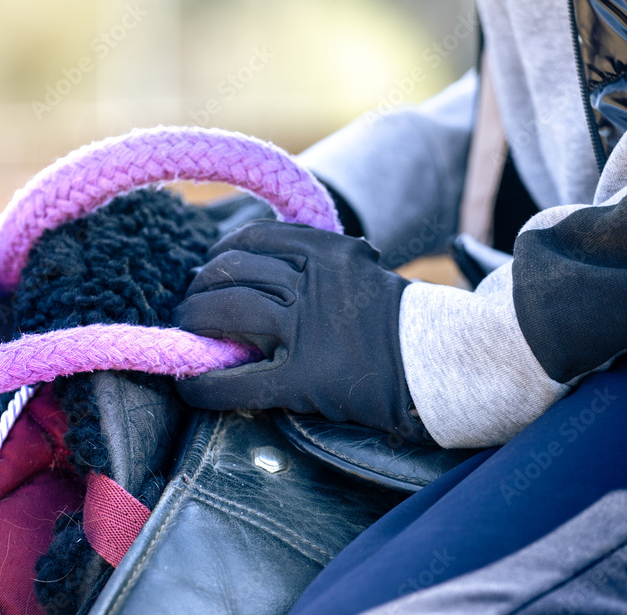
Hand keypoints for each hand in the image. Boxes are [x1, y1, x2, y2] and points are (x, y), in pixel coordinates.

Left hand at [173, 220, 429, 443]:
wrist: (440, 362)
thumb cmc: (393, 319)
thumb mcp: (356, 269)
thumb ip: (311, 260)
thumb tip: (249, 262)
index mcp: (325, 251)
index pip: (252, 238)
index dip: (218, 254)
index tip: (207, 268)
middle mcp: (312, 282)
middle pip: (231, 273)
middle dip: (198, 290)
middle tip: (188, 309)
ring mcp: (307, 330)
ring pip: (227, 312)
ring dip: (194, 323)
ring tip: (186, 335)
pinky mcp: (304, 378)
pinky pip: (238, 381)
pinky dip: (205, 385)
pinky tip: (190, 387)